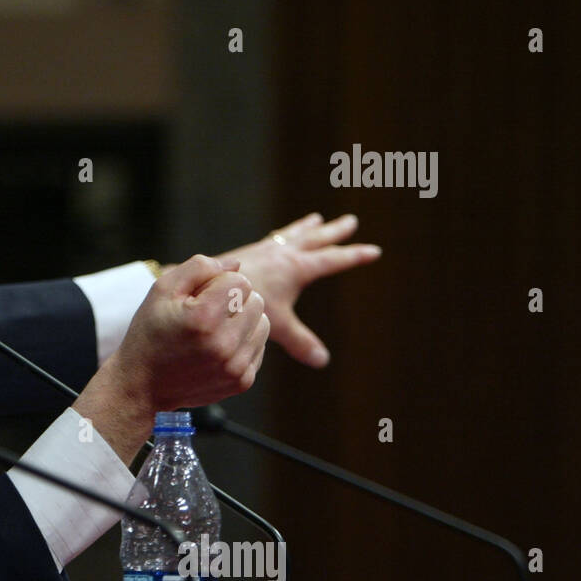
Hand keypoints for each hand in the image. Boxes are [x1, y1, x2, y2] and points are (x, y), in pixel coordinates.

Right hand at [76, 255, 268, 461]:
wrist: (142, 385)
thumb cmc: (150, 332)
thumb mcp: (162, 290)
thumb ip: (199, 267)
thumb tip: (237, 265)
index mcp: (203, 318)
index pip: (240, 281)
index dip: (219, 282)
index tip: (198, 297)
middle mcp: (224, 345)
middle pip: (256, 301)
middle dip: (234, 301)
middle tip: (206, 313)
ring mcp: (235, 367)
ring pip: (263, 323)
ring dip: (243, 321)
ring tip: (214, 330)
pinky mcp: (242, 382)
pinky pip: (259, 347)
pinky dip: (243, 343)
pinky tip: (218, 348)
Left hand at [217, 212, 380, 367]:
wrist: (206, 287)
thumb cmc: (241, 305)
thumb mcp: (276, 325)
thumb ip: (300, 342)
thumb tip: (322, 361)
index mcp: (296, 268)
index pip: (333, 260)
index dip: (354, 256)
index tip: (374, 251)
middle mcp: (282, 254)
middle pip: (315, 239)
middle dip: (334, 232)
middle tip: (350, 221)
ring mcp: (263, 251)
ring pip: (292, 235)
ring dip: (306, 228)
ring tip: (314, 219)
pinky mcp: (247, 253)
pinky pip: (271, 240)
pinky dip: (280, 236)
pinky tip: (275, 238)